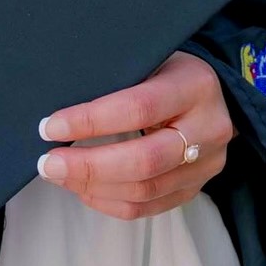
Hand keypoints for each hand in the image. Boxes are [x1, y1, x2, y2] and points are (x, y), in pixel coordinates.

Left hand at [36, 52, 233, 219]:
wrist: (217, 93)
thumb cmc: (171, 70)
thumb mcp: (153, 58)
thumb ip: (119, 78)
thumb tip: (63, 106)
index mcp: (194, 86)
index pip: (138, 108)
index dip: (91, 121)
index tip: (52, 126)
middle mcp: (207, 129)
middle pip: (143, 160)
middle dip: (88, 166)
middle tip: (48, 163)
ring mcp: (206, 165)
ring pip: (144, 190)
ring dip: (93, 187)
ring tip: (59, 175)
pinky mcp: (195, 188)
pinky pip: (148, 207)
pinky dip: (110, 202)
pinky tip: (84, 189)